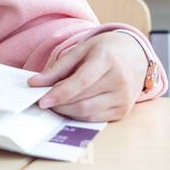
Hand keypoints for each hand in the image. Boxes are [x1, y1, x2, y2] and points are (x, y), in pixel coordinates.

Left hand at [27, 31, 149, 121]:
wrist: (135, 54)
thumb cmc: (104, 50)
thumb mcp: (80, 50)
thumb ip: (57, 67)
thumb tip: (34, 83)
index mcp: (107, 60)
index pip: (81, 82)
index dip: (59, 93)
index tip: (41, 100)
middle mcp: (119, 81)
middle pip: (83, 100)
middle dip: (59, 104)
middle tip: (44, 101)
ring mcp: (124, 98)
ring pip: (88, 113)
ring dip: (67, 112)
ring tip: (55, 104)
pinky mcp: (124, 110)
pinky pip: (96, 119)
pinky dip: (79, 115)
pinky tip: (70, 108)